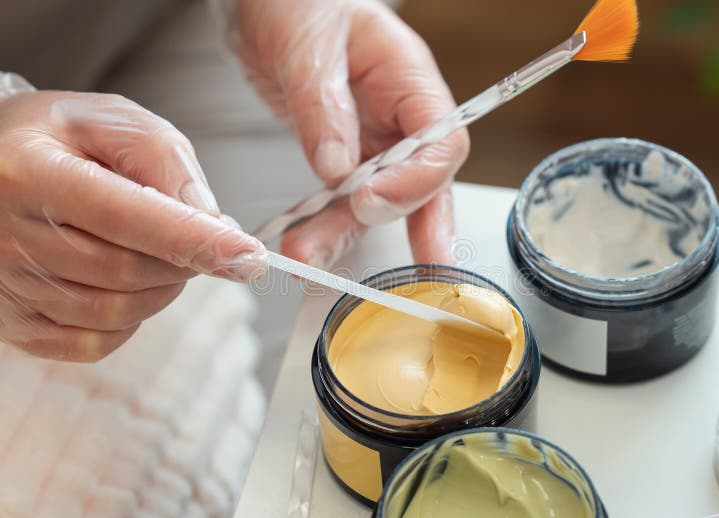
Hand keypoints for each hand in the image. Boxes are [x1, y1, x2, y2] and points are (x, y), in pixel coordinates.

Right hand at [0, 90, 267, 360]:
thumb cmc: (59, 140)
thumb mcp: (113, 120)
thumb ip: (165, 159)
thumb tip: (211, 220)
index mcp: (26, 171)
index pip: (125, 216)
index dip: (194, 239)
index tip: (250, 255)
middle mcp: (4, 234)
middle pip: (127, 272)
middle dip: (186, 260)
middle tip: (205, 239)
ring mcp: (6, 285)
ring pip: (116, 312)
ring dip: (164, 288)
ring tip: (163, 252)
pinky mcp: (15, 323)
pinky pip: (94, 343)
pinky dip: (132, 319)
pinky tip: (131, 283)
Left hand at [234, 0, 468, 267]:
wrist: (261, 5)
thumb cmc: (297, 2)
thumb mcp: (308, 42)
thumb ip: (324, 105)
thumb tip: (337, 169)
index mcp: (409, 79)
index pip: (441, 140)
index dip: (417, 179)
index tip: (371, 199)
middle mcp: (399, 117)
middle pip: (425, 184)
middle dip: (414, 229)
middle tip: (408, 274)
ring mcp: (373, 143)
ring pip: (377, 204)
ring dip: (347, 236)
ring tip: (310, 256)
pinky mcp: (343, 161)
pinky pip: (341, 204)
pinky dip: (322, 228)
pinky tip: (302, 245)